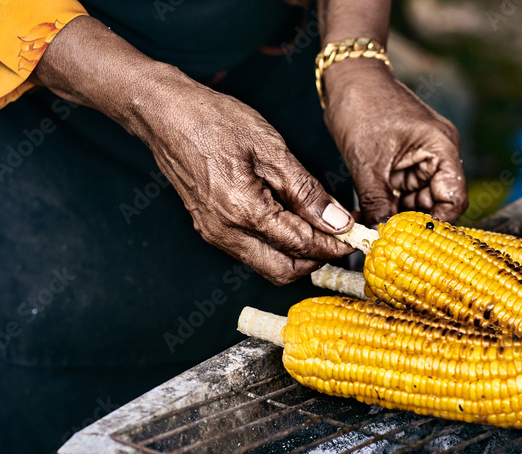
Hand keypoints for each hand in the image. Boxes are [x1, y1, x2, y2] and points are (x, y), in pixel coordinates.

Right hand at [34, 16, 354, 284]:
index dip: (335, 244)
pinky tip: (293, 222)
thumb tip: (338, 221)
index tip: (358, 237)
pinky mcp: (211, 230)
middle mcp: (226, 234)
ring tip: (321, 229)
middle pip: (285, 271)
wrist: (163, 114)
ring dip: (298, 255)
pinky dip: (279, 246)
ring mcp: (215, 235)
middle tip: (341, 238)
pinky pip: (253, 252)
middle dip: (317, 260)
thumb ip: (306, 191)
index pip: (302, 245)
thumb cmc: (214, 121)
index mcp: (243, 212)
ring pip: (269, 266)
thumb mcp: (271, 148)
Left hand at [323, 59, 467, 225]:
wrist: (348, 77)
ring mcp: (425, 156)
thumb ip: (377, 203)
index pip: (454, 199)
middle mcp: (440, 153)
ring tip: (375, 228)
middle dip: (414, 222)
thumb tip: (380, 237)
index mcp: (441, 148)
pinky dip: (392, 203)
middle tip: (389, 239)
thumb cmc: (361, 106)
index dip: (437, 224)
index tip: (413, 242)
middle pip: (439, 202)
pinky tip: (372, 214)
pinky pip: (407, 189)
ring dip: (400, 215)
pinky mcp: (409, 159)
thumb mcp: (367, 163)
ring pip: (420, 200)